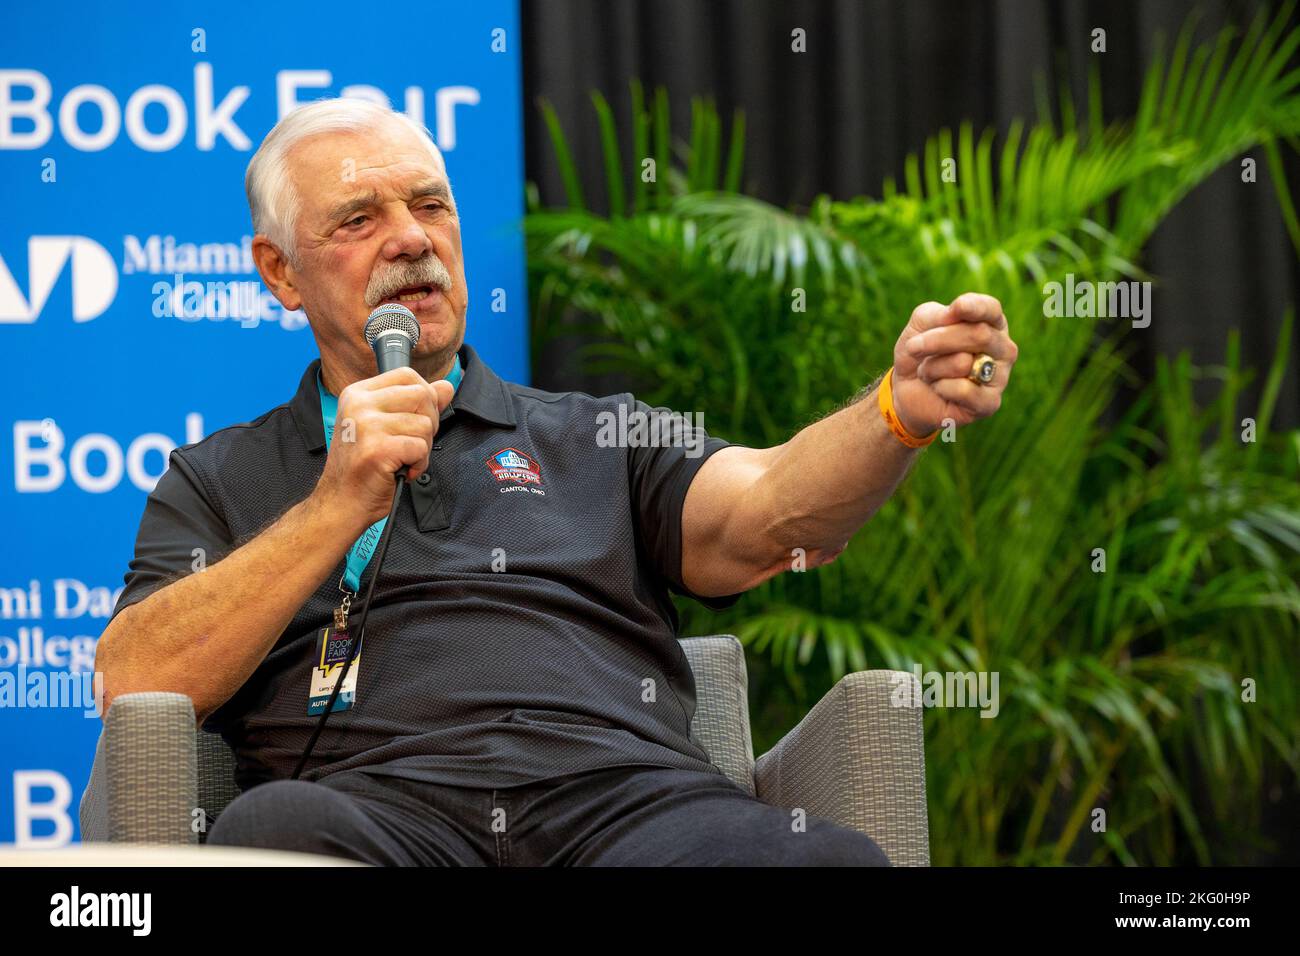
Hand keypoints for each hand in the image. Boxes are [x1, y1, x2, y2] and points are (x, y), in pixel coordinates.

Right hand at [314, 366, 455, 526]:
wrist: (341, 501)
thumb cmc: (365, 466)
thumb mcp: (386, 426)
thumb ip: (417, 404)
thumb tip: (446, 386)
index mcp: (358, 393)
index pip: (407, 375)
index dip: (424, 397)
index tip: (414, 420)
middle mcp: (359, 404)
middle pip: (421, 395)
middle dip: (428, 423)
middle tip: (410, 444)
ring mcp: (366, 425)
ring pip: (425, 424)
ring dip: (423, 448)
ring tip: (402, 460)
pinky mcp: (377, 448)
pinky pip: (421, 447)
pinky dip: (419, 463)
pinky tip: (401, 470)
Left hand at [890, 293, 1017, 434]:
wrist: (907, 391)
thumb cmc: (919, 353)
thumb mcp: (920, 326)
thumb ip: (937, 315)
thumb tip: (956, 313)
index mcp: (991, 323)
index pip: (991, 309)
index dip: (976, 307)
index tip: (958, 307)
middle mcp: (1002, 348)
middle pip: (978, 334)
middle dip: (937, 340)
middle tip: (913, 347)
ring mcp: (1000, 376)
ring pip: (963, 362)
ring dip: (933, 367)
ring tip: (929, 372)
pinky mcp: (990, 402)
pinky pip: (963, 390)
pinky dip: (940, 387)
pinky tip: (939, 389)